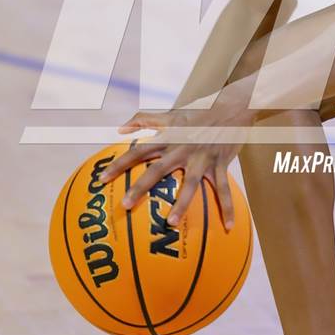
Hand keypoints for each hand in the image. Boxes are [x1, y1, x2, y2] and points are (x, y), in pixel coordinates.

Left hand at [99, 103, 255, 230]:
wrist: (232, 107)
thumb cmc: (199, 113)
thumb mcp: (170, 114)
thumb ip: (143, 119)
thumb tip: (119, 129)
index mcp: (168, 138)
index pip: (138, 151)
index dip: (119, 164)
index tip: (102, 179)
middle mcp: (182, 149)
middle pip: (157, 169)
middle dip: (141, 187)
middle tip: (125, 205)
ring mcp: (202, 158)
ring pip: (191, 183)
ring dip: (182, 203)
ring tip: (171, 223)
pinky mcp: (220, 164)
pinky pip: (223, 189)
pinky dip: (228, 207)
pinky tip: (228, 227)